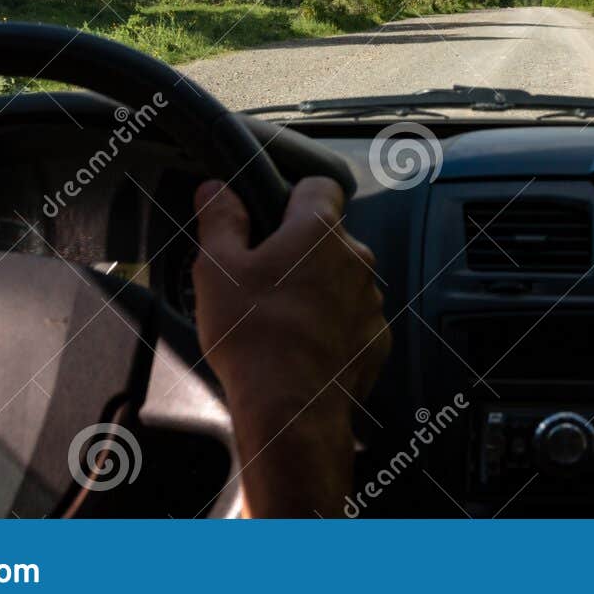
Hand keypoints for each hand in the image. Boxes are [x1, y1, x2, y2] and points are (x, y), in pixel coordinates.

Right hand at [190, 176, 390, 516]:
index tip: (270, 216)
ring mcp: (371, 300)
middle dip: (299, 250)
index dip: (293, 195)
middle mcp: (355, 258)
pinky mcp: (376, 338)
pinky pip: (352, 319)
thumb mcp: (217, 269)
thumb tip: (216, 189)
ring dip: (317, 289)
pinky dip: (331, 327)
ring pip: (341, 279)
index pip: (320, 185)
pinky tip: (301, 347)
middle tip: (261, 278)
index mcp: (319, 229)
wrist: (291, 408)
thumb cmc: (252, 334)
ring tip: (278, 319)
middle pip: (327, 237)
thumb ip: (219, 220)